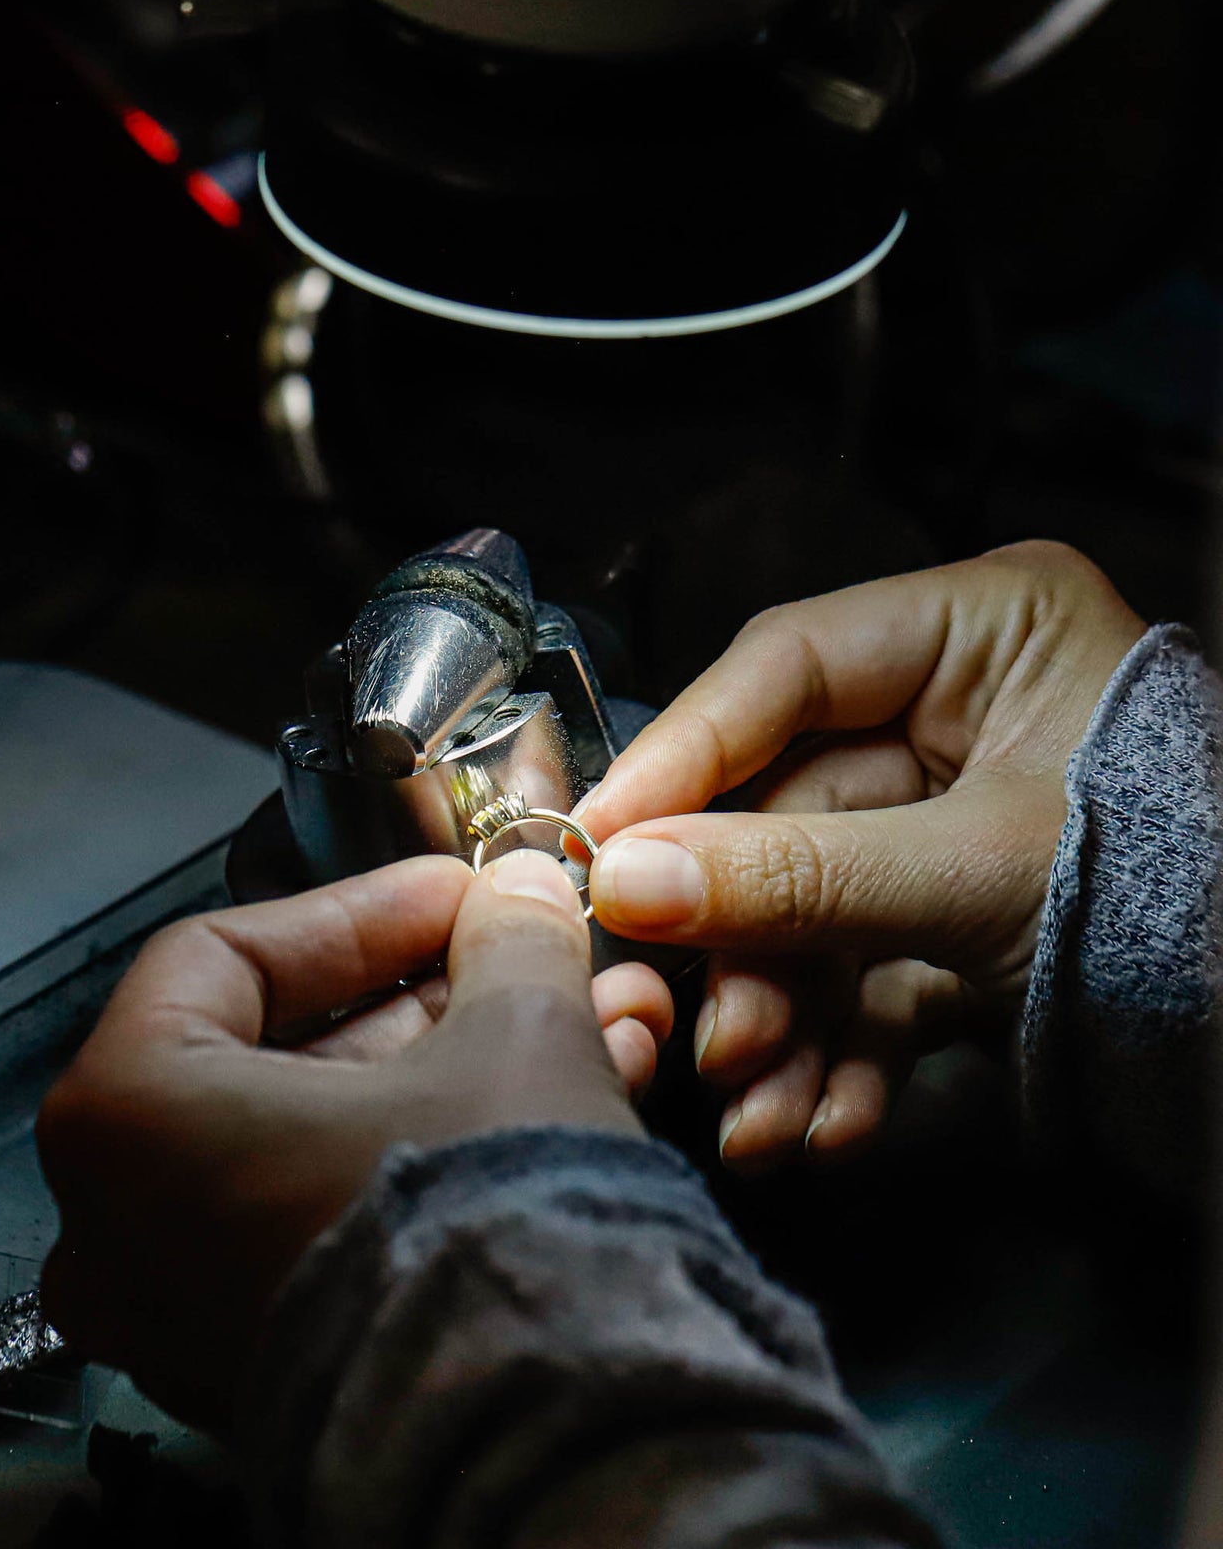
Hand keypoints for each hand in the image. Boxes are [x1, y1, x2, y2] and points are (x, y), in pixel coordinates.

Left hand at [37, 851, 668, 1432]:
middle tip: (520, 956)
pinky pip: (337, 1223)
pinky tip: (554, 1115)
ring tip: (580, 1028)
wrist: (537, 1453)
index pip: (225, 956)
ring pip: (322, 1142)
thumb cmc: (476, 1219)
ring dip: (454, 1073)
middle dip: (428, 999)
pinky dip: (431, 1162)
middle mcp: (121, 1225)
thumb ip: (504, 944)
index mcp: (125, 1117)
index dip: (356, 910)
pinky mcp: (265, 1374)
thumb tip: (520, 893)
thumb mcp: (510, 1038)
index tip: (455, 894)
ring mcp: (185, 1315)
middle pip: (281, 1054)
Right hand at [577, 541, 1144, 1171]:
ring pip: (817, 908)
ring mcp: (952, 821)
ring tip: (760, 1117)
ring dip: (784, 1021)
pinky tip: (822, 1130)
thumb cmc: (1181, 895)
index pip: (786, 667)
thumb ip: (795, 876)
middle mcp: (957, 714)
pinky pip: (873, 971)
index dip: (681, 753)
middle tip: (695, 1027)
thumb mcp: (982, 876)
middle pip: (787, 810)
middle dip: (748, 942)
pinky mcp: (958, 919)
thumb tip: (619, 883)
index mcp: (981, 629)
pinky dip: (843, 1054)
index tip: (595, 840)